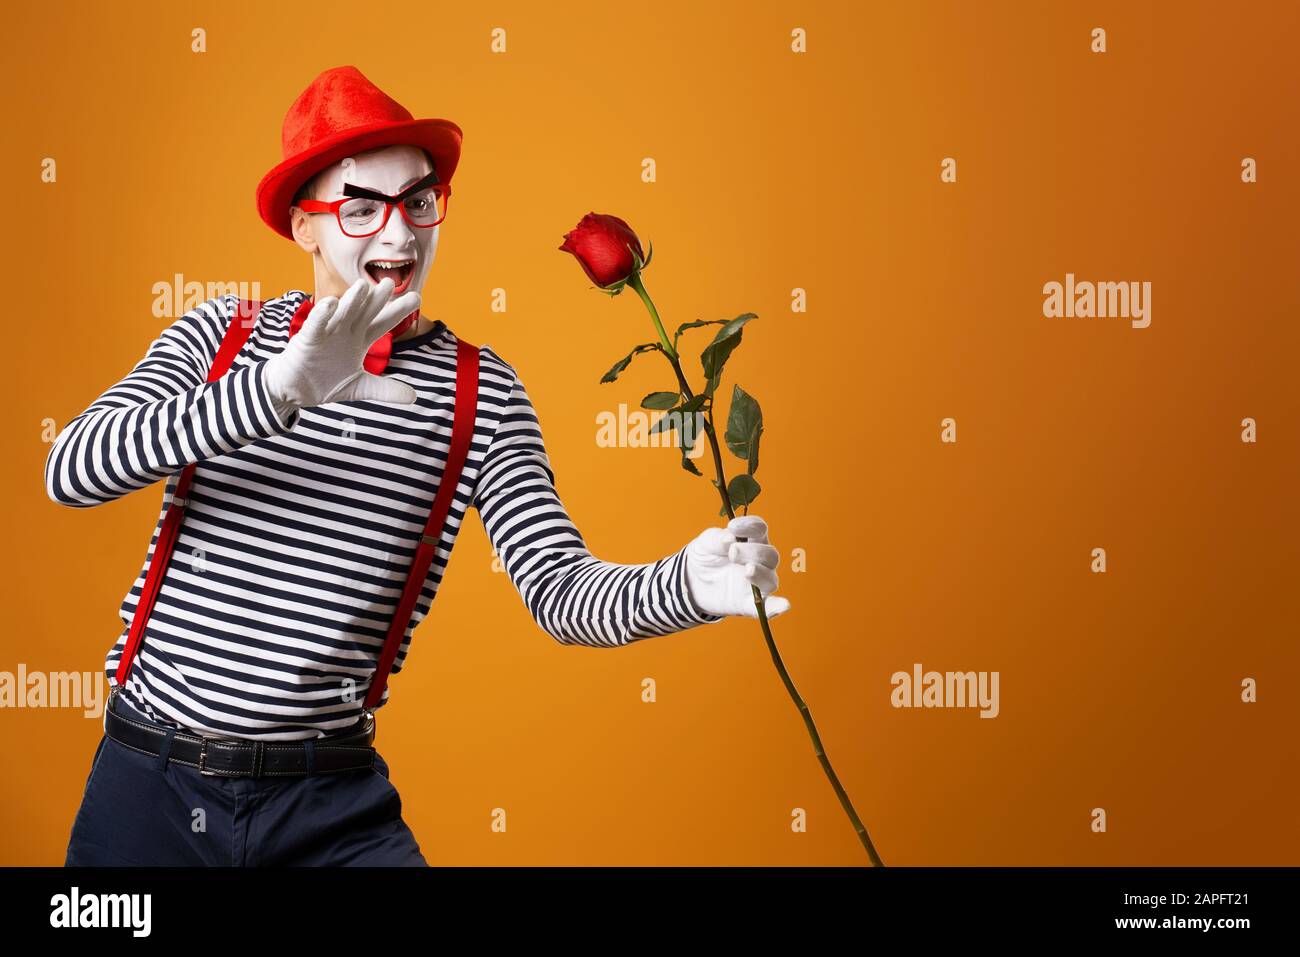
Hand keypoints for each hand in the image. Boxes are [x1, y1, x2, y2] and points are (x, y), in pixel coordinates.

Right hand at [263, 277, 420, 409]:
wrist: (294, 389)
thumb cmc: (325, 381)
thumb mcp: (360, 387)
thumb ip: (385, 389)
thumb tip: (413, 396)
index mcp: (359, 340)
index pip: (383, 323)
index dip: (398, 311)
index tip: (417, 298)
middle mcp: (345, 332)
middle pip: (365, 312)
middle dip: (377, 299)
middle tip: (389, 282)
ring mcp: (327, 333)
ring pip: (342, 314)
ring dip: (352, 300)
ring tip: (363, 285)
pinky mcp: (308, 340)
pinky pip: (316, 325)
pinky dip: (322, 315)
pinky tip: (331, 304)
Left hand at [683, 515, 789, 618]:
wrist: (690, 580)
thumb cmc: (705, 555)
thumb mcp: (705, 543)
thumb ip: (717, 539)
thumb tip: (729, 538)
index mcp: (751, 541)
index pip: (760, 530)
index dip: (751, 526)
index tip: (732, 527)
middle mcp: (759, 561)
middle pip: (770, 555)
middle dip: (753, 551)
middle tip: (733, 552)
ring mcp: (756, 583)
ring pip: (771, 579)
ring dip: (761, 573)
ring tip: (747, 569)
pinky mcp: (747, 603)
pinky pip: (767, 607)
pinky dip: (776, 607)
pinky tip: (784, 605)